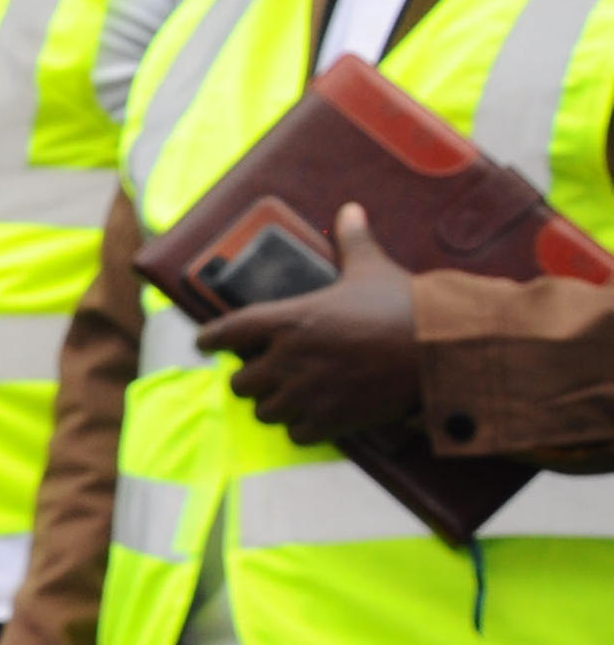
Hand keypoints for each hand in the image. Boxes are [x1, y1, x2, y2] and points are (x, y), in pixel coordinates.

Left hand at [199, 204, 422, 442]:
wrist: (441, 347)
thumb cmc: (405, 304)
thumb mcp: (372, 268)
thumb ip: (353, 241)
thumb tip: (351, 209)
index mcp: (290, 319)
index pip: (229, 331)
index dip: (211, 338)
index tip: (203, 343)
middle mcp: (289, 359)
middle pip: (241, 382)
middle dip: (249, 379)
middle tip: (263, 375)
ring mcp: (307, 393)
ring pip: (265, 412)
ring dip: (273, 405)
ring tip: (286, 398)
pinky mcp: (331, 420)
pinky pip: (297, 434)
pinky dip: (301, 428)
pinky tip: (314, 419)